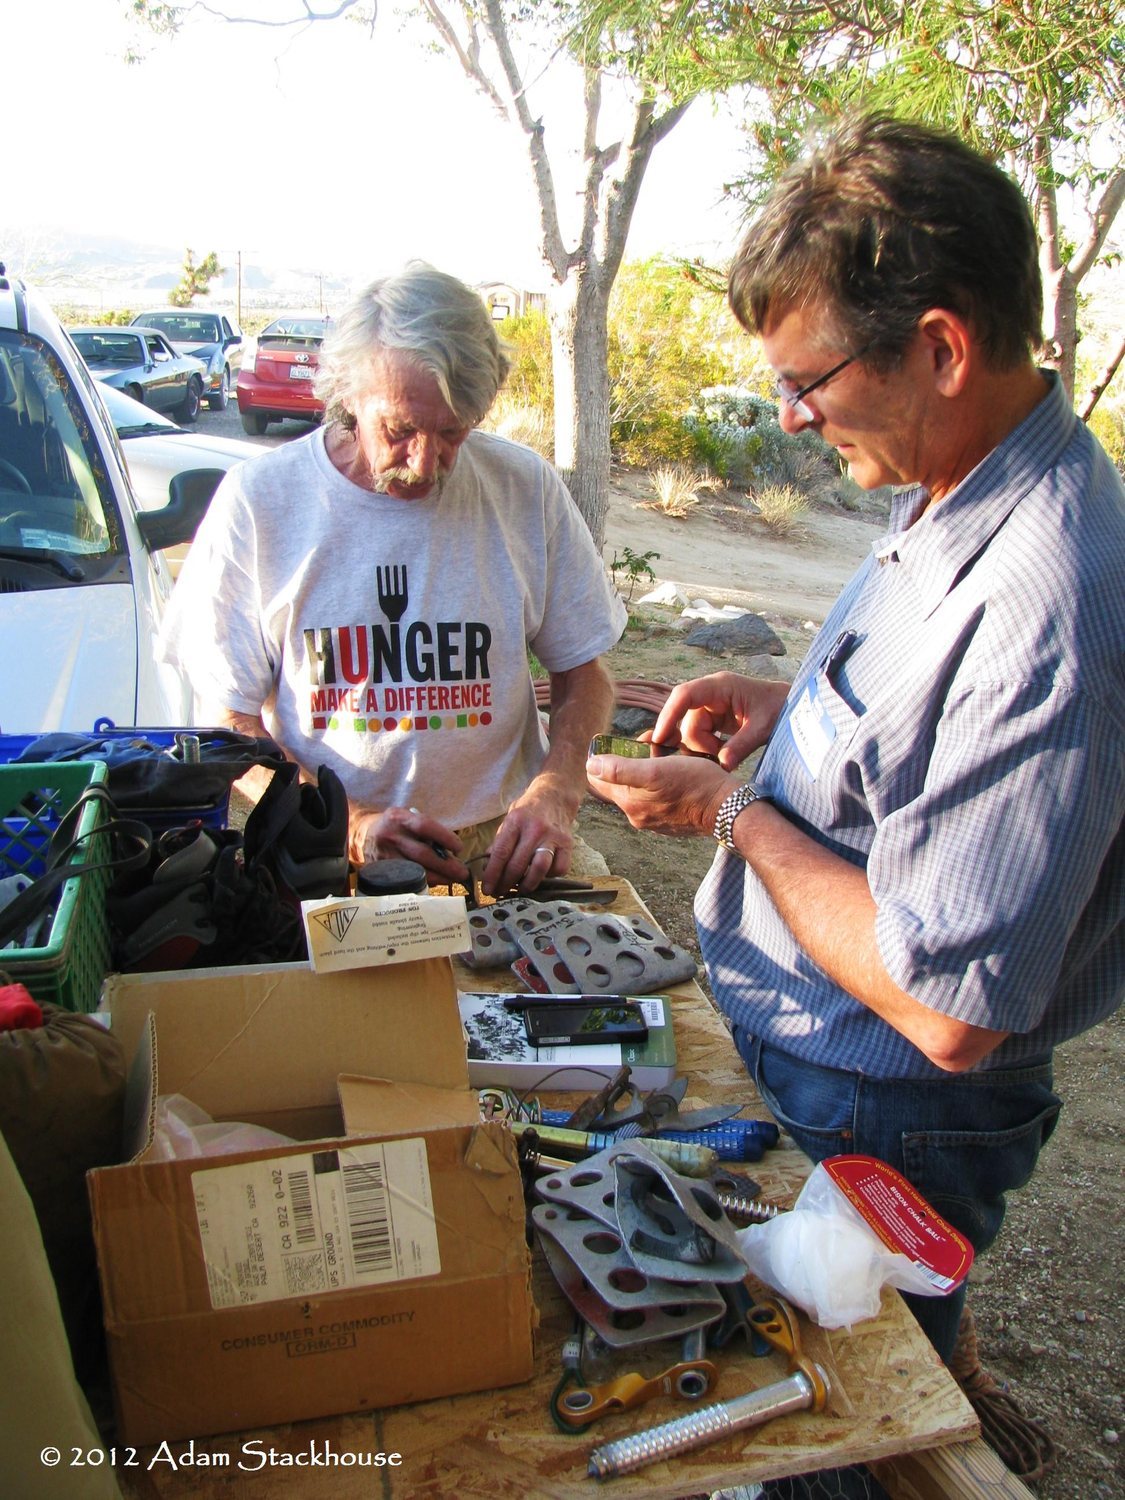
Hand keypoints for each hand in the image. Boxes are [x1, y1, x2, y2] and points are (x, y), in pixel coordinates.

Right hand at [349, 806, 468, 882]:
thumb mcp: (407, 819)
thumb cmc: (395, 826)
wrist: (363, 833)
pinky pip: (405, 881)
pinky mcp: (379, 872)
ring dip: (437, 877)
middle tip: (462, 872)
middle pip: (422, 854)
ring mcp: (383, 855)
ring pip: (414, 871)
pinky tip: (434, 882)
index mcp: (398, 818)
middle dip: (446, 865)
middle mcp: (390, 836)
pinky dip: (422, 883)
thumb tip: (452, 852)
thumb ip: (427, 831)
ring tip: (451, 879)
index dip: (444, 837)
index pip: (424, 826)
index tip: (459, 848)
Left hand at [480, 784, 574, 895]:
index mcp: (516, 821)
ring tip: (520, 889)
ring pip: (540, 868)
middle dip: (506, 883)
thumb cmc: (529, 810)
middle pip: (518, 864)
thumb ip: (500, 841)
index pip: (501, 853)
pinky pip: (559, 868)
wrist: (556, 795)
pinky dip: (549, 877)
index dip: (492, 874)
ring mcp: (553, 837)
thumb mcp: (509, 819)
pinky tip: (541, 876)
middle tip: (500, 892)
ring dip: (528, 884)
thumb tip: (488, 866)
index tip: (487, 888)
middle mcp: (534, 829)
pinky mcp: (568, 844)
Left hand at [586, 749, 735, 839]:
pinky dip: (662, 780)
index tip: (624, 743)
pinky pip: (658, 795)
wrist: (728, 808)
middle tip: (652, 742)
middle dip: (632, 759)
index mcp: (629, 803)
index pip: (599, 780)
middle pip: (622, 781)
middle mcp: (638, 815)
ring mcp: (656, 819)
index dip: (607, 758)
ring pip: (642, 786)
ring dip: (649, 768)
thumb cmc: (695, 785)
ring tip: (668, 752)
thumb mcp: (654, 771)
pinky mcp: (672, 819)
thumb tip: (590, 765)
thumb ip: (619, 770)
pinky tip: (677, 769)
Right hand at [653, 673, 788, 769]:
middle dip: (698, 744)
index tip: (659, 738)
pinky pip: (698, 736)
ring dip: (704, 748)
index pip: (684, 695)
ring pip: (691, 732)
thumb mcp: (763, 728)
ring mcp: (710, 706)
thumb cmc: (779, 709)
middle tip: (719, 757)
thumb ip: (741, 745)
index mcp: (721, 686)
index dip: (669, 715)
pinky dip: (706, 749)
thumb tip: (721, 765)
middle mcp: (710, 694)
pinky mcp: (713, 719)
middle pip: (687, 721)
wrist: (790, 707)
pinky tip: (720, 754)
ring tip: (726, 755)